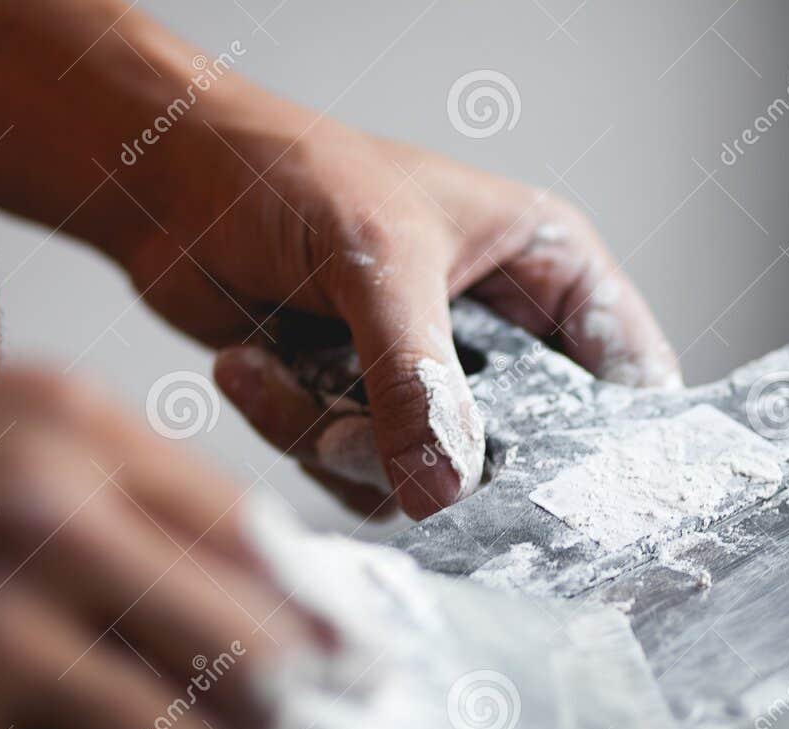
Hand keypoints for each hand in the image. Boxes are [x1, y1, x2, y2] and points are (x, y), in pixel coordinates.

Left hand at [139, 123, 681, 519]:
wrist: (161, 185)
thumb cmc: (286, 175)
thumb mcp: (377, 265)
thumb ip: (417, 381)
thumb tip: (445, 492)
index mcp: (546, 269)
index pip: (627, 372)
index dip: (611, 442)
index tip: (564, 489)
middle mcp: (500, 334)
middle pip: (526, 451)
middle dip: (442, 453)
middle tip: (380, 428)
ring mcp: (431, 381)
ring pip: (432, 478)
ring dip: (345, 439)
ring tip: (292, 365)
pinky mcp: (365, 414)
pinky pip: (357, 475)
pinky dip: (295, 428)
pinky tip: (254, 364)